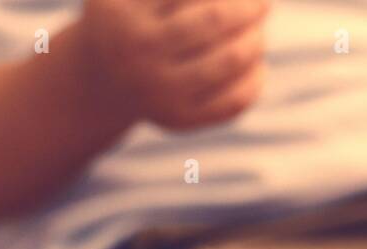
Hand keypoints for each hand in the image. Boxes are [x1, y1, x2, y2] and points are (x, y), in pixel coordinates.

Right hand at [80, 0, 270, 130]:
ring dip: (255, 41)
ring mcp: (160, 90)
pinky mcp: (180, 118)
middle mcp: (141, 52)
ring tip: (258, 32)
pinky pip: (233, 100)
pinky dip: (253, 79)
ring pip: (229, 61)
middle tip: (263, 2)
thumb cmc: (127, 18)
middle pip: (213, 20)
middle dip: (246, 7)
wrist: (103, 80)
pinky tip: (256, 65)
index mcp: (128, 13)